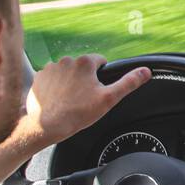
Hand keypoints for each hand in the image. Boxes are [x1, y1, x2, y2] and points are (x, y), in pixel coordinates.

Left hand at [24, 54, 151, 146]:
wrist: (47, 124)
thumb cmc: (78, 113)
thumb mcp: (109, 99)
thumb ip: (128, 83)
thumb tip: (145, 71)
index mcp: (85, 62)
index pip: (100, 61)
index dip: (102, 76)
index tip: (98, 90)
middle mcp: (66, 60)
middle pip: (83, 67)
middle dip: (85, 79)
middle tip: (85, 98)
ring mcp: (50, 68)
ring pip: (67, 73)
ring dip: (70, 82)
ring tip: (70, 100)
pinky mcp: (39, 78)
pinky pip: (52, 79)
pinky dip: (55, 87)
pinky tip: (58, 100)